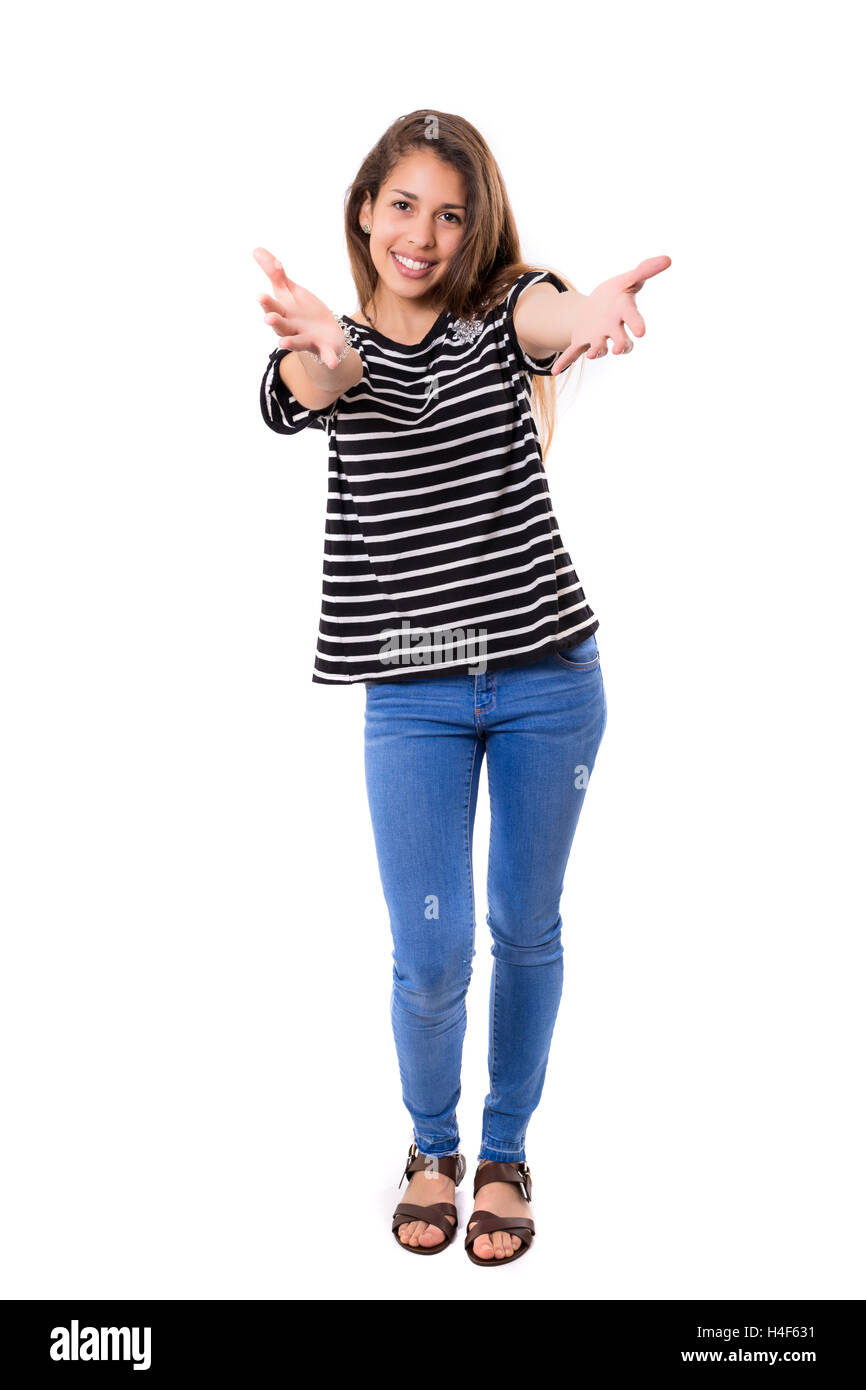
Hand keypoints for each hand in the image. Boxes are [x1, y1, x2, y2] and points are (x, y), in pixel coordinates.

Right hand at [253, 246, 347, 368]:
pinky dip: (329, 359)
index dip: (266, 302)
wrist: (325, 335)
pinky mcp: (324, 348)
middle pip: (280, 324)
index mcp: (283, 312)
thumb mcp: (291, 291)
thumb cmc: (303, 311)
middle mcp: (291, 329)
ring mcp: (306, 340)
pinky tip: (332, 363)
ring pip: (297, 342)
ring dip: (290, 343)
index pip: (273, 306)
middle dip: (274, 321)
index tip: (259, 295)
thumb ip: (275, 273)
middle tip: (267, 318)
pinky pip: (326, 355)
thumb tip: (256, 249)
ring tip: (283, 344)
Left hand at [551, 255, 671, 375]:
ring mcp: (597, 337)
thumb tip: (668, 259)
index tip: (641, 332)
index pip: (633, 319)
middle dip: (620, 345)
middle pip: (619, 340)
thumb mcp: (628, 279)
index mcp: (624, 314)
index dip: (636, 324)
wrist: (595, 307)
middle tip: (618, 349)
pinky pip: (573, 353)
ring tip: (592, 353)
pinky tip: (555, 370)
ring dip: (596, 351)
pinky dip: (564, 361)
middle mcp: (613, 330)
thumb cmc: (615, 294)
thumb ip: (645, 270)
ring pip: (598, 347)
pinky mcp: (581, 341)